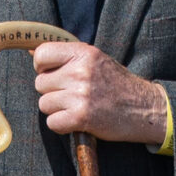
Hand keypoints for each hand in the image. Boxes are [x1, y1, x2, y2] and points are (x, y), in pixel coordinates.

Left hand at [30, 41, 168, 145]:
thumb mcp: (96, 60)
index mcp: (84, 53)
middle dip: (52, 91)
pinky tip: (76, 121)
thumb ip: (67, 56)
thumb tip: (30, 50)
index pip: (42, 54)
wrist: (145, 108)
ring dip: (56, 109)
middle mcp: (80, 72)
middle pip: (40, 83)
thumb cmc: (118, 85)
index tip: (53, 74)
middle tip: (71, 96)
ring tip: (76, 108)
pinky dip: (61, 125)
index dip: (42, 67)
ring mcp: (80, 95)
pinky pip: (52, 122)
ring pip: (44, 104)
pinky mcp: (81, 117)